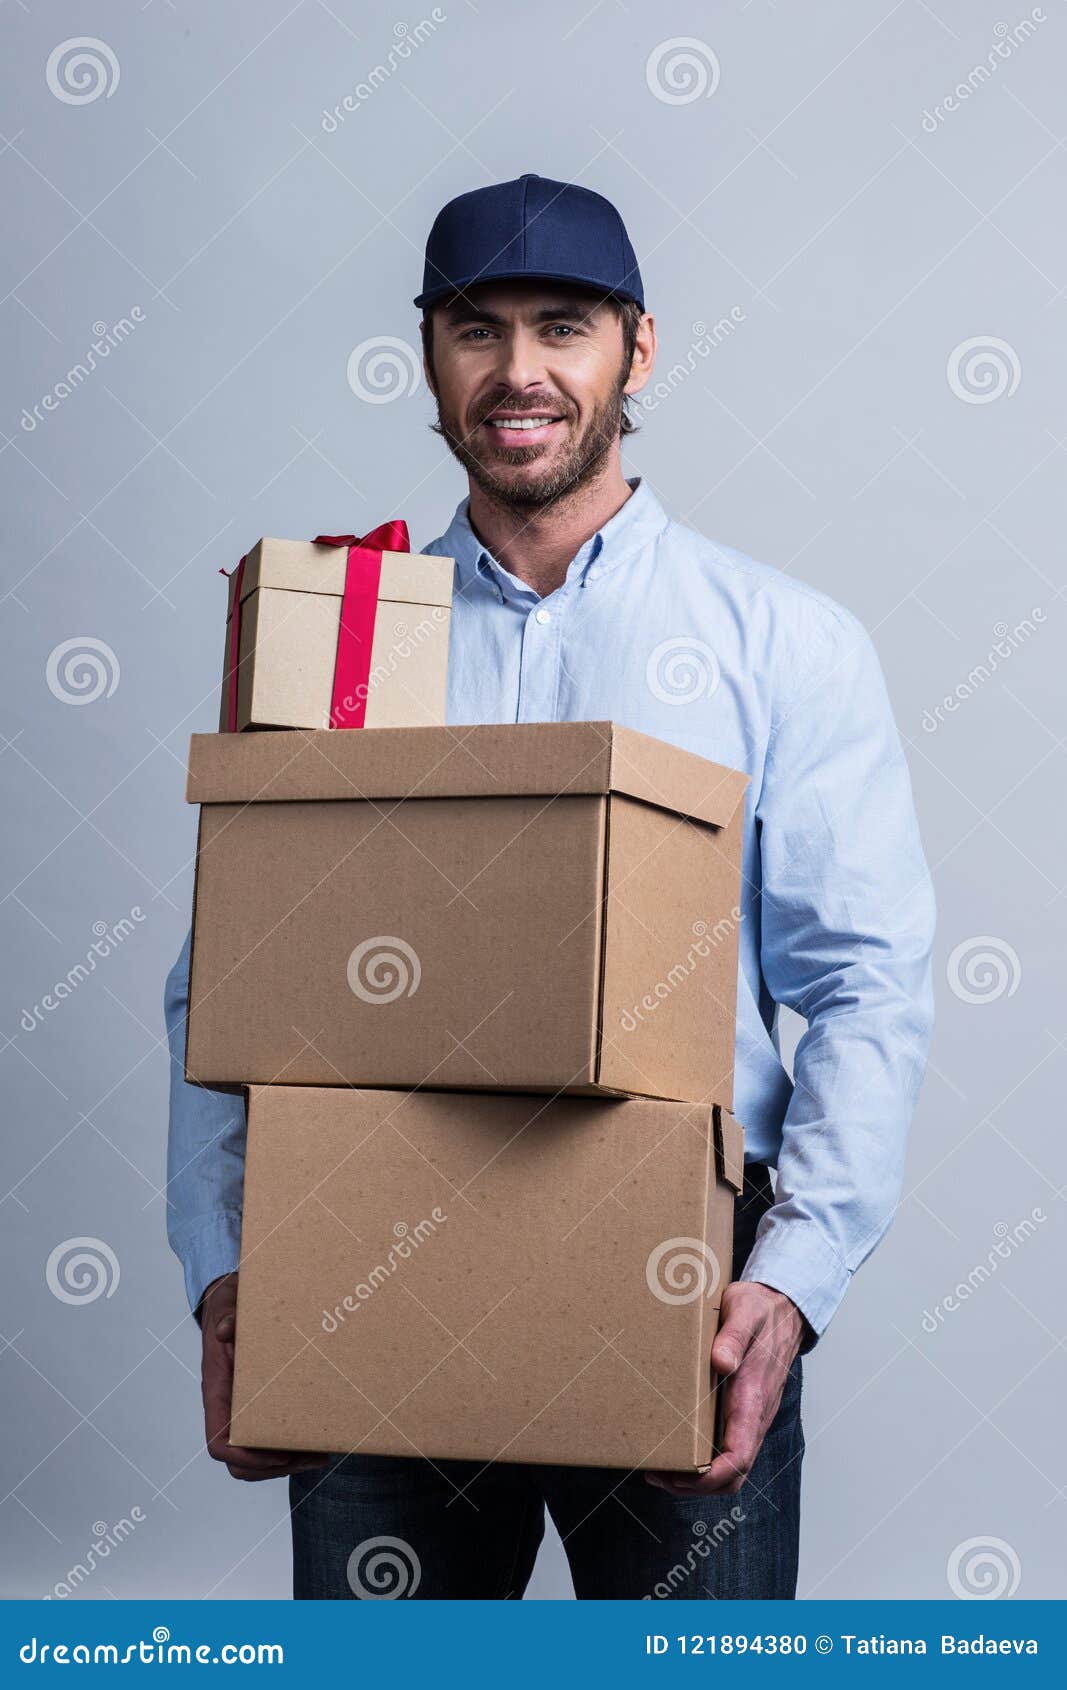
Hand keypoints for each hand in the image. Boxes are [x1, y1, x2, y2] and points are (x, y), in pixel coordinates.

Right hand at [201, 1272, 327, 1481]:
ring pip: (257, 1458)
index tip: (278, 1452)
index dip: (246, 1456)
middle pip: (240, 1462)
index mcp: (216, 1393)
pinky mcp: (260, 1405)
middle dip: (274, 1467)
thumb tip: (227, 1330)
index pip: (219, 1442)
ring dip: (288, 1463)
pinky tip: (317, 1439)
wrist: (231, 1303)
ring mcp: (243, 1411)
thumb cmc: (229, 1308)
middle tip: (310, 1457)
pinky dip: (292, 1447)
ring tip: (320, 1454)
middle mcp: (228, 1409)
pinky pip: (270, 1439)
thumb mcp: (228, 1306)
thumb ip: (228, 1316)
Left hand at [647, 1280, 805, 1497]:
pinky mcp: (745, 1412)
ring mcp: (751, 1417)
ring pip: (732, 1466)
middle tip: (658, 1476)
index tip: (681, 1478)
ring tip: (661, 1468)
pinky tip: (679, 1445)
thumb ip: (733, 1337)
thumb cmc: (762, 1311)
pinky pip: (729, 1448)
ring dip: (699, 1478)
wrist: (783, 1308)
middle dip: (697, 1487)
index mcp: (754, 1397)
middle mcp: (755, 1415)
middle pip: (734, 1475)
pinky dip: (705, 1460)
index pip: (740, 1457)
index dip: (712, 1478)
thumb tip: (721, 1362)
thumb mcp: (744, 1312)